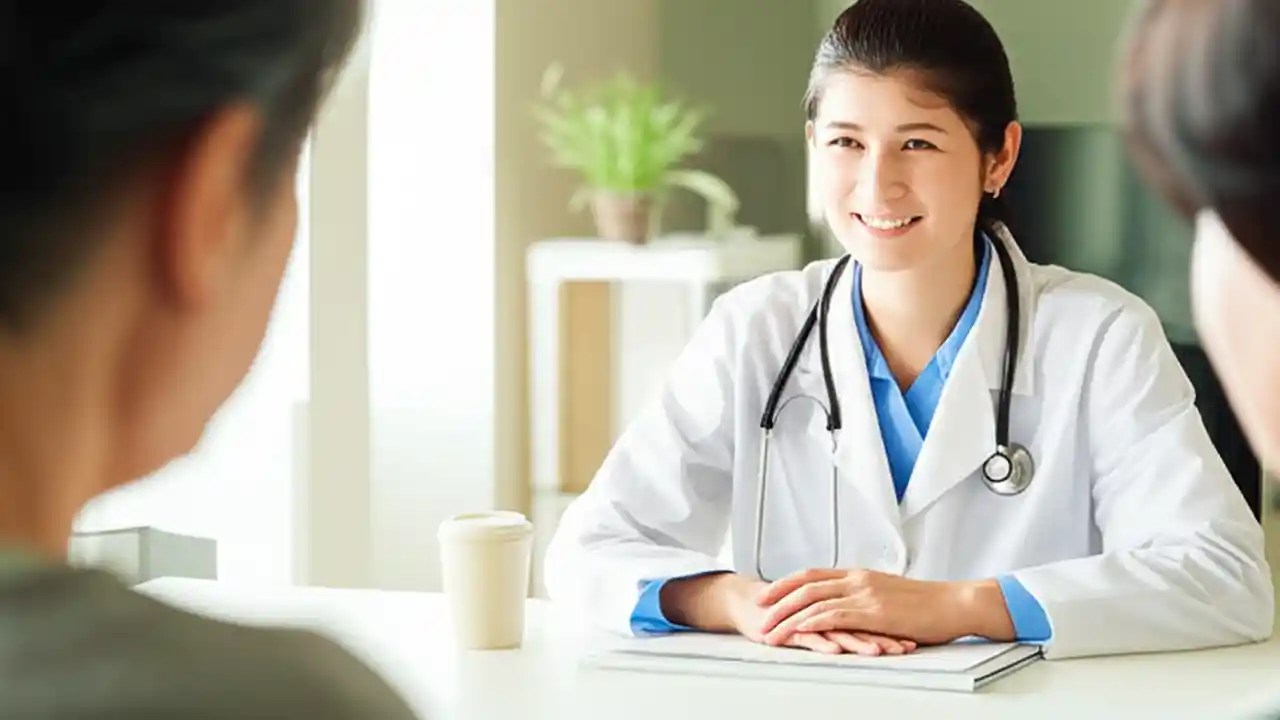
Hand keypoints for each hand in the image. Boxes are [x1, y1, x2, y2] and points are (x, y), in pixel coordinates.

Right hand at [661, 572, 916, 655]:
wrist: (747, 601)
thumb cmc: (784, 609)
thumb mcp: (819, 612)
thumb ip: (843, 616)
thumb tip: (874, 628)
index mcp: (835, 599)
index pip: (870, 613)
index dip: (892, 625)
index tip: (916, 635)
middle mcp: (823, 605)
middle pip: (859, 621)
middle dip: (884, 636)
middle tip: (905, 646)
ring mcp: (805, 615)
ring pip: (836, 627)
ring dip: (859, 640)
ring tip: (879, 651)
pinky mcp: (786, 625)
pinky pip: (806, 634)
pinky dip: (822, 642)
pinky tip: (836, 649)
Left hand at [754, 569, 1014, 647]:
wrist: (954, 604)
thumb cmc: (929, 605)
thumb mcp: (891, 595)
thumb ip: (868, 597)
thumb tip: (852, 608)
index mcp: (860, 574)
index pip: (813, 574)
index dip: (787, 582)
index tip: (768, 592)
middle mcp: (857, 580)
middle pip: (805, 584)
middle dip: (777, 598)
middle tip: (758, 611)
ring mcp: (863, 594)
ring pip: (813, 601)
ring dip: (787, 617)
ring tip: (770, 631)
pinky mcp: (872, 612)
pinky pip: (832, 616)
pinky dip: (810, 624)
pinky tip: (796, 632)